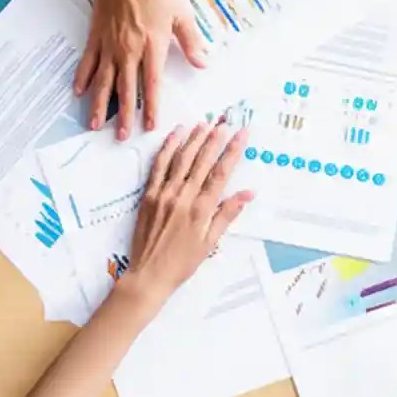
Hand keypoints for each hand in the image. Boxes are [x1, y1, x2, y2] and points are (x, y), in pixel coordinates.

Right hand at [75, 0, 206, 140]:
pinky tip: (79, 92)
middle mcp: (128, 49)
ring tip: (95, 124)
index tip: (149, 126)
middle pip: (125, 88)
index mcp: (152, 45)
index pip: (151, 83)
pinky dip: (82, 77)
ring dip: (99, 104)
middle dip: (123, 115)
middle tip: (120, 137)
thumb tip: (203, 63)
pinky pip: (87, 60)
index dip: (150, 106)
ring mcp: (109, 43)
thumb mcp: (181, 11)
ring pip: (102, 80)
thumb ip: (190, 41)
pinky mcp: (95, 33)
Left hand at [123, 122, 254, 299]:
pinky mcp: (149, 195)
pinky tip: (175, 135)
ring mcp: (164, 194)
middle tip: (225, 121)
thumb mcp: (211, 242)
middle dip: (215, 138)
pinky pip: (159, 166)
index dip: (233, 151)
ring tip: (203, 123)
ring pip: (181, 159)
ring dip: (193, 139)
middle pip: (202, 160)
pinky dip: (167, 148)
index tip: (242, 134)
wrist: (148, 274)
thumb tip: (248, 193)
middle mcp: (183, 197)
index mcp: (201, 209)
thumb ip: (227, 214)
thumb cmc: (182, 262)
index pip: (221, 172)